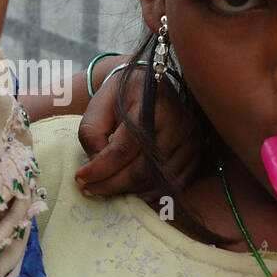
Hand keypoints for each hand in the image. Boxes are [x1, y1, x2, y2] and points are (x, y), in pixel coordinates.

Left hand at [75, 66, 200, 198]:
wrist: (153, 82)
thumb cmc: (123, 94)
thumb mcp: (99, 103)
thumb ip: (91, 132)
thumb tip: (96, 165)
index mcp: (149, 105)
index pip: (123, 149)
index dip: (100, 169)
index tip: (80, 178)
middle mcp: (175, 123)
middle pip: (140, 170)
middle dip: (110, 185)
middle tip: (90, 189)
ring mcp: (190, 139)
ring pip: (155, 180)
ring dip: (128, 191)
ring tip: (107, 188)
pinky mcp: (196, 152)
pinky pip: (174, 184)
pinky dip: (152, 193)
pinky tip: (134, 192)